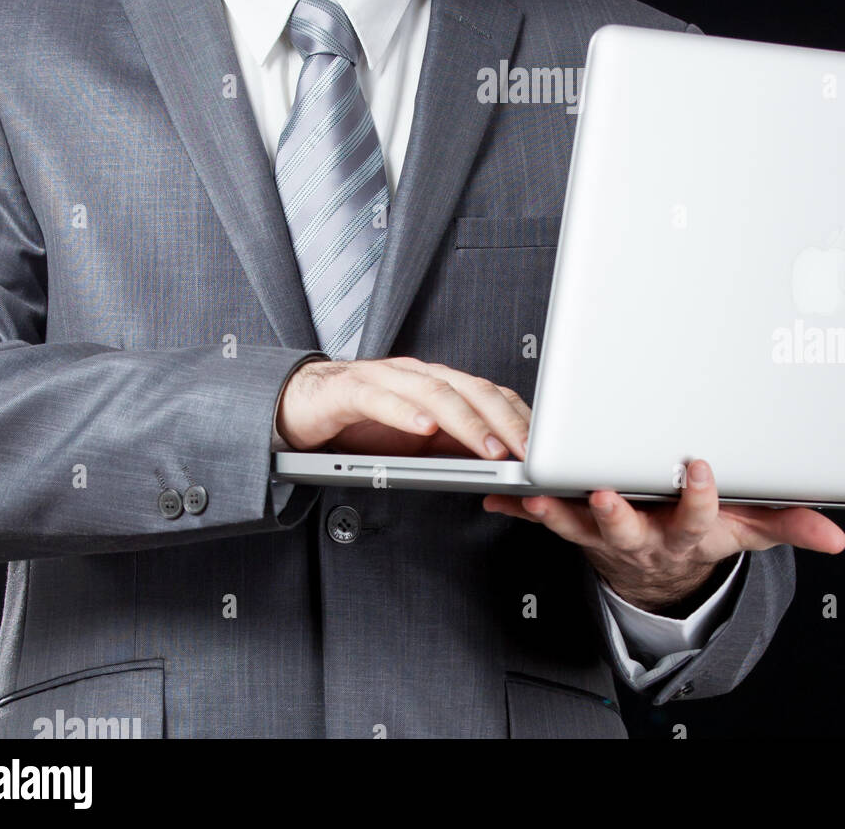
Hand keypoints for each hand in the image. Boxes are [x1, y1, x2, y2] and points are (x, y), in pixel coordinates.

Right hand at [276, 355, 530, 459]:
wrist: (298, 404)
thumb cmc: (360, 423)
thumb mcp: (416, 440)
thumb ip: (454, 446)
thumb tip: (502, 469)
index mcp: (438, 384)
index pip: (490, 394)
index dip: (521, 419)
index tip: (546, 450)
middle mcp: (417, 375)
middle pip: (472, 390)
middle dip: (506, 422)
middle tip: (530, 453)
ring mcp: (384, 379)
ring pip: (434, 393)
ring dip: (466, 422)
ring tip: (489, 448)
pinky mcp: (350, 391)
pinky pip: (381, 399)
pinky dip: (405, 414)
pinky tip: (424, 430)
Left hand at [483, 458, 844, 611]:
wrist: (659, 572)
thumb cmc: (700, 535)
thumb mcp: (749, 530)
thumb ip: (789, 523)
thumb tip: (836, 535)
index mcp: (686, 532)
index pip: (699, 516)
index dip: (702, 495)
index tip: (703, 467)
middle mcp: (643, 536)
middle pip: (628, 527)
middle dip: (616, 511)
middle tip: (604, 492)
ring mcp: (604, 536)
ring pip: (577, 524)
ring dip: (555, 510)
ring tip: (539, 493)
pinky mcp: (575, 527)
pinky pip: (543, 517)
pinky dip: (518, 506)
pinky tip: (498, 494)